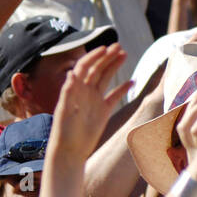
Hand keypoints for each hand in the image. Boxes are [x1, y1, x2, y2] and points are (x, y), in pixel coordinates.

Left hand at [49, 43, 127, 159]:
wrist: (69, 151)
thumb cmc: (63, 132)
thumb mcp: (64, 111)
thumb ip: (68, 92)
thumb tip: (72, 72)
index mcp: (74, 90)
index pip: (84, 67)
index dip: (93, 56)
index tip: (105, 48)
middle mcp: (84, 92)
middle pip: (96, 70)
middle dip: (106, 57)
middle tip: (118, 46)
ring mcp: (94, 101)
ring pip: (106, 79)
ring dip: (114, 66)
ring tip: (124, 54)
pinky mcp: (103, 112)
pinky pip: (114, 97)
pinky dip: (122, 89)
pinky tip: (132, 82)